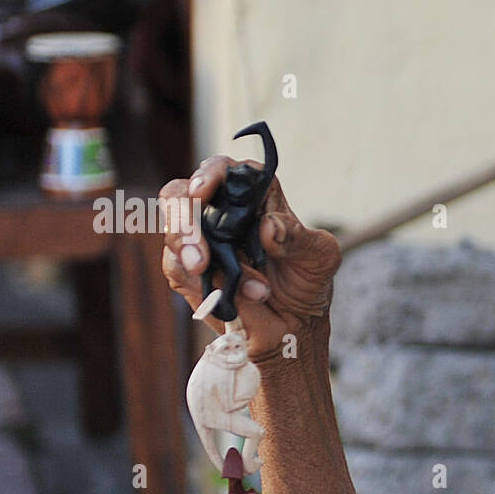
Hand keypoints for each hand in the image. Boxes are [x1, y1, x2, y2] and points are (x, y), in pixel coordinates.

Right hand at [160, 156, 340, 359]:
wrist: (297, 323)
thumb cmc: (308, 279)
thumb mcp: (319, 257)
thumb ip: (297, 238)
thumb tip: (269, 226)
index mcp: (252, 195)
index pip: (223, 170)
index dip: (209, 174)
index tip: (203, 191)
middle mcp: (219, 212)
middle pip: (180, 195)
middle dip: (183, 221)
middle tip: (200, 257)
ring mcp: (200, 242)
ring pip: (174, 237)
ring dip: (203, 265)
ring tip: (251, 290)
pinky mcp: (188, 273)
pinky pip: (179, 271)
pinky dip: (207, 286)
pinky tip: (235, 298)